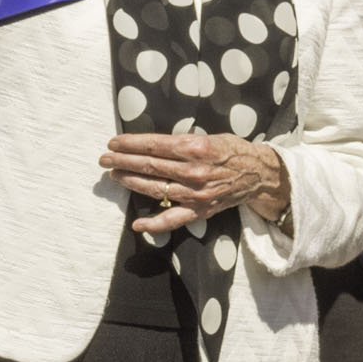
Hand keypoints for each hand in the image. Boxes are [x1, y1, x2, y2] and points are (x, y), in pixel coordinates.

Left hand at [102, 133, 290, 232]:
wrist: (257, 174)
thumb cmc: (231, 151)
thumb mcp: (209, 136)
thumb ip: (183, 141)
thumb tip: (153, 143)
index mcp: (195, 148)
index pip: (154, 145)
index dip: (131, 144)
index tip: (114, 142)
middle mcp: (193, 171)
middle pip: (150, 165)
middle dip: (123, 160)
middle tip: (104, 158)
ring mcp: (195, 193)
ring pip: (155, 188)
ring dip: (130, 181)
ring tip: (114, 175)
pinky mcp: (199, 210)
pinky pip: (173, 219)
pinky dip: (154, 224)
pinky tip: (137, 223)